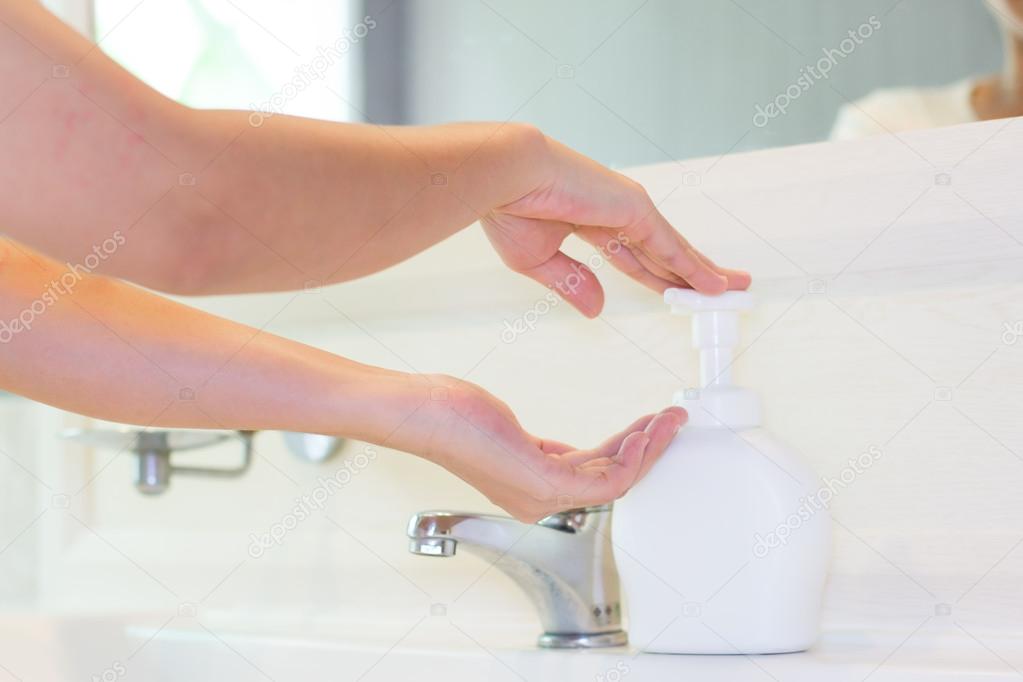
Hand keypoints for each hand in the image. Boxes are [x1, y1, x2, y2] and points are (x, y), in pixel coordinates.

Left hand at [405, 375, 685, 521]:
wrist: (428, 416)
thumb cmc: (458, 420)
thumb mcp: (516, 436)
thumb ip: (552, 451)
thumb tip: (581, 453)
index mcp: (534, 492)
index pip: (596, 481)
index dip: (630, 455)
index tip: (650, 431)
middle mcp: (540, 502)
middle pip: (611, 482)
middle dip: (648, 449)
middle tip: (672, 422)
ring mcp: (542, 497)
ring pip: (615, 481)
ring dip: (648, 448)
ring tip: (668, 420)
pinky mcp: (543, 484)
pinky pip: (604, 479)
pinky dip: (630, 455)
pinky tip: (641, 433)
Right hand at [482, 129, 749, 316]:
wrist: (507, 178)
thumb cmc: (510, 208)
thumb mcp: (538, 260)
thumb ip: (572, 283)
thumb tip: (598, 309)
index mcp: (589, 220)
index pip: (632, 256)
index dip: (656, 276)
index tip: (674, 290)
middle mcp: (614, 212)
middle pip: (663, 252)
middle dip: (690, 272)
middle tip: (718, 288)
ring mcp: (628, 209)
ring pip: (673, 251)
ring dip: (702, 271)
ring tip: (731, 289)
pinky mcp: (635, 210)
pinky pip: (670, 248)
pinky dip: (694, 267)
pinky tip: (715, 283)